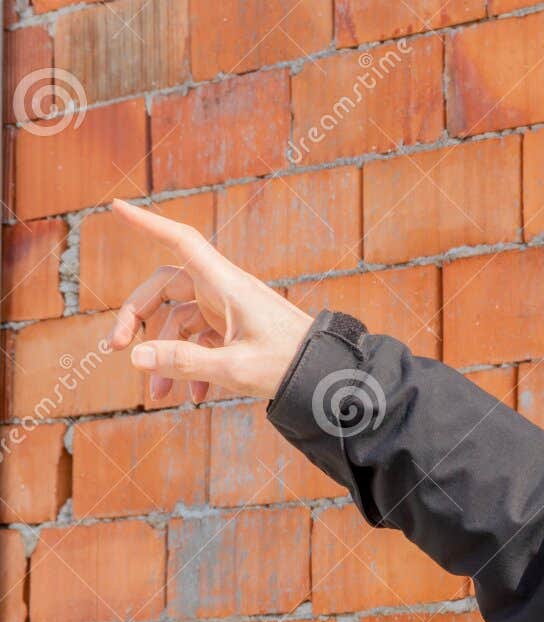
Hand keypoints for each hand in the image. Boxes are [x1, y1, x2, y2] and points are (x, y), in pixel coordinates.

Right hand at [106, 199, 315, 402]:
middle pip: (166, 288)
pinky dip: (193, 364)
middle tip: (117, 350)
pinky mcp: (239, 329)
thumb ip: (185, 363)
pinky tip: (194, 396)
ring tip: (160, 395)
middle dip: (139, 318)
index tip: (116, 208)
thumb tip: (137, 358)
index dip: (148, 224)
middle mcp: (226, 291)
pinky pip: (203, 339)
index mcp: (227, 286)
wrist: (330, 376)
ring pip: (182, 321)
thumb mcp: (235, 369)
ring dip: (166, 355)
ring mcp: (231, 310)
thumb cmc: (291, 367)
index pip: (182, 242)